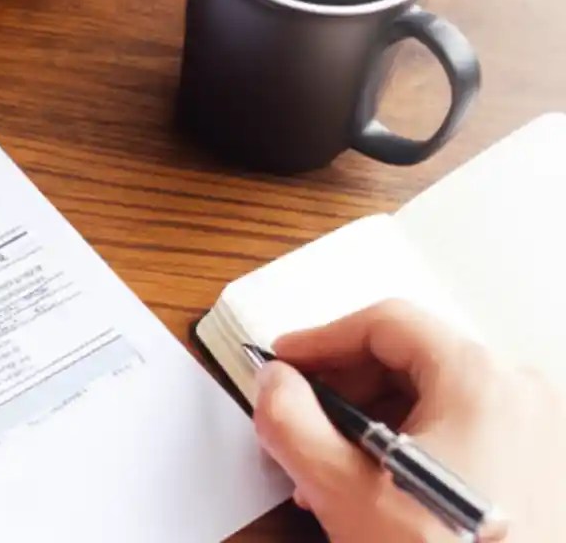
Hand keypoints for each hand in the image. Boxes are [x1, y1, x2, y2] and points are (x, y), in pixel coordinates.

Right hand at [253, 300, 565, 541]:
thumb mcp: (342, 490)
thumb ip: (291, 421)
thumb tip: (273, 382)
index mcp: (480, 381)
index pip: (385, 323)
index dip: (321, 339)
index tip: (283, 364)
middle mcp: (519, 393)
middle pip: (409, 356)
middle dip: (342, 387)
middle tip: (299, 416)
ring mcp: (537, 430)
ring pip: (432, 394)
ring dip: (370, 418)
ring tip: (329, 466)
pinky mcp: (539, 465)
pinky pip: (462, 427)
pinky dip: (409, 441)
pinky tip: (373, 484)